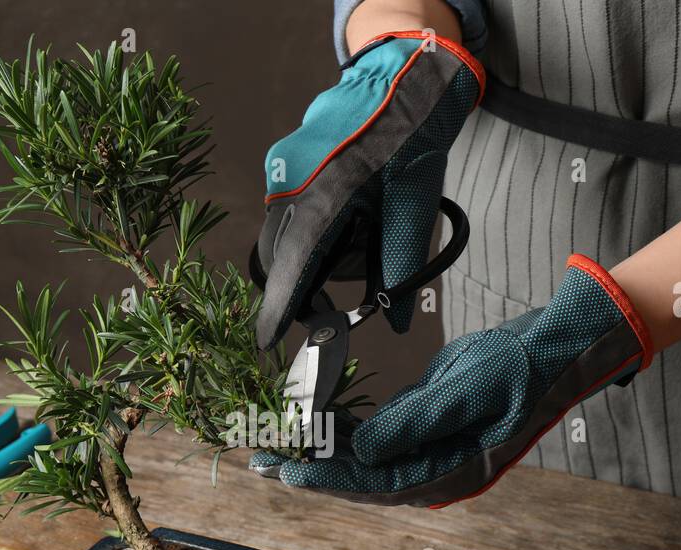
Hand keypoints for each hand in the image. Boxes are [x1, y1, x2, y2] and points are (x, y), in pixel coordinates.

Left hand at [250, 255, 654, 506]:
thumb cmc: (522, 365)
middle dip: (311, 469)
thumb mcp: (469, 388)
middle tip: (261, 460)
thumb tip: (363, 451)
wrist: (556, 347)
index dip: (328, 477)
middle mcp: (437, 472)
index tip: (287, 471)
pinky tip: (311, 421)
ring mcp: (432, 453)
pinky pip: (376, 439)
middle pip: (362, 480)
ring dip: (321, 452)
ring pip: (364, 461)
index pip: (377, 484)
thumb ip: (415, 422)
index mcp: (453, 473)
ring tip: (274, 443)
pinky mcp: (426, 430)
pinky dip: (343, 432)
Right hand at [254, 31, 483, 348]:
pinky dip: (308, 233)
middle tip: (332, 310)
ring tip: (353, 250)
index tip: (265, 343)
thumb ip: (402, 266)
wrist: (401, 76)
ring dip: (309, 259)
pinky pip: (285, 214)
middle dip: (301, 288)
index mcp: (324, 194)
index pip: (291, 266)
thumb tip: (397, 323)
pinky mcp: (283, 164)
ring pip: (281, 238)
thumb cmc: (411, 138)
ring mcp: (282, 171)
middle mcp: (292, 183)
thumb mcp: (415, 206)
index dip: (277, 309)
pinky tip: (345, 223)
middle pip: (280, 258)